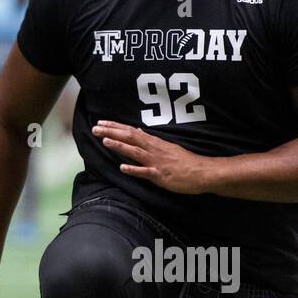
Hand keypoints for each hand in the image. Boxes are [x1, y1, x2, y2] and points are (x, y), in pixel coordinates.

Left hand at [92, 120, 210, 193]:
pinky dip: (133, 169)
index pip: (131, 131)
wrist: (201, 172)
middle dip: (112, 132)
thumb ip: (150, 140)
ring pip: (135, 152)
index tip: (101, 122)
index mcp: (154, 143)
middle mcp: (153, 150)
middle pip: (130, 138)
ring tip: (105, 141)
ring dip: (120, 146)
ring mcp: (156, 162)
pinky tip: (122, 167)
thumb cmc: (185, 161)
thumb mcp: (167, 146)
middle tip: (95, 128)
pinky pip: (145, 172)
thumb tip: (137, 130)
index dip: (115, 126)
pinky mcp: (160, 176)